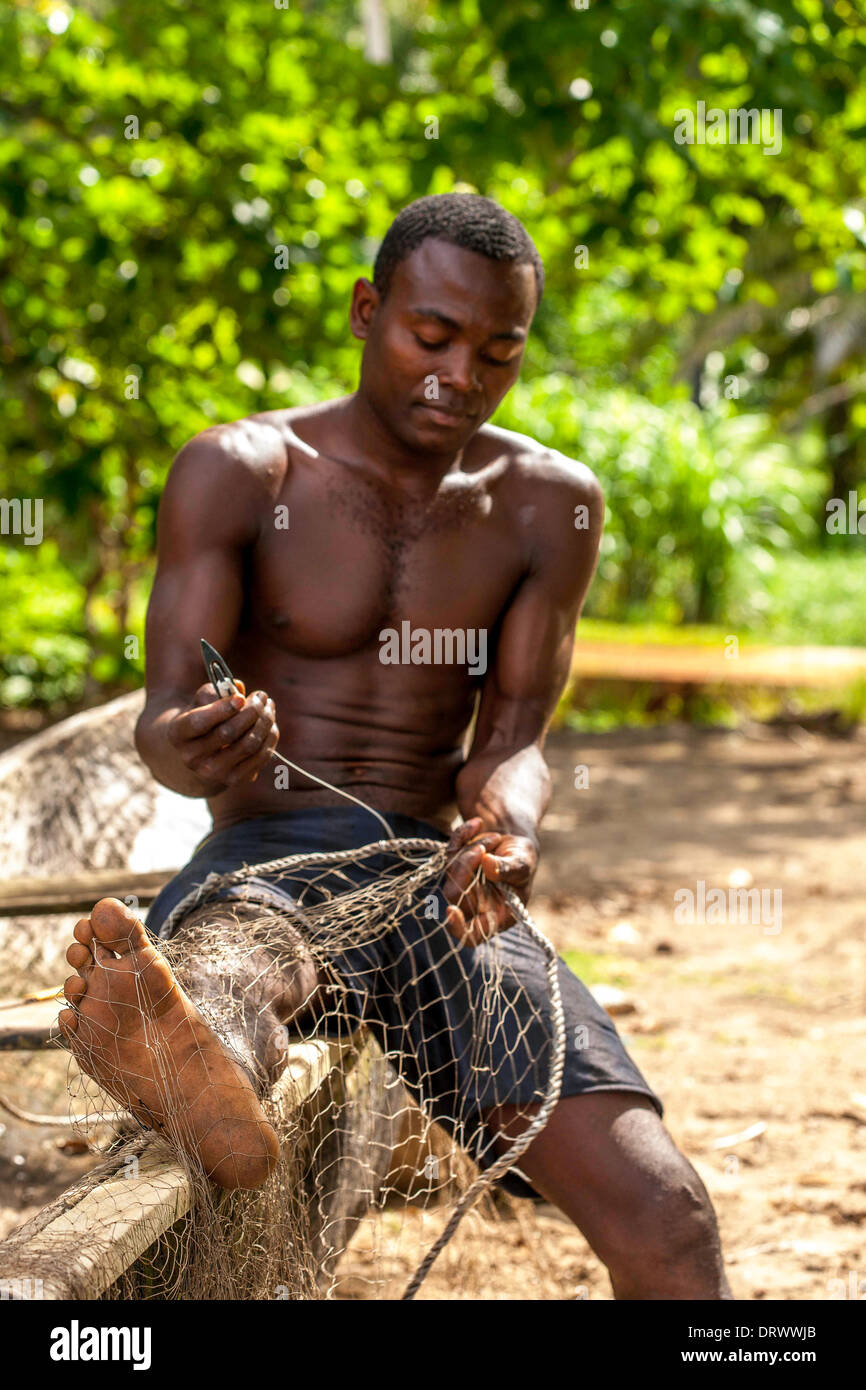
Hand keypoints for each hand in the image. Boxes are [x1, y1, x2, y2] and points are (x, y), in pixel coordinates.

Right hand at [167, 679, 279, 786]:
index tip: (241, 697)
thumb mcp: (201, 701)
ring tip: (269, 706)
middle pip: (229, 733)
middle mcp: (192, 758)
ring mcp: (213, 773)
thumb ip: (216, 691)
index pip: (200, 722)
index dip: (223, 709)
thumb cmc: (203, 717)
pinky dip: (269, 738)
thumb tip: (237, 688)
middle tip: (262, 696)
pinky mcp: (234, 780)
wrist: (201, 751)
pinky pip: (260, 757)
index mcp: (178, 734)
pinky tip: (270, 724)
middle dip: (251, 711)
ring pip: (249, 745)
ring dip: (265, 722)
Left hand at [441, 816, 537, 947]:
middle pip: (455, 895)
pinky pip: (448, 851)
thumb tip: (488, 865)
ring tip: (494, 838)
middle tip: (481, 849)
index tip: (451, 911)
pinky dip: (462, 835)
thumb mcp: (524, 863)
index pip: (471, 935)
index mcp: (496, 916)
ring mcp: (461, 885)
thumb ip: (509, 868)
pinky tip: (477, 825)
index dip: (458, 928)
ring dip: (470, 850)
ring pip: (450, 872)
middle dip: (466, 868)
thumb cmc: (524, 858)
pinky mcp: (453, 865)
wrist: (515, 838)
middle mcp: (475, 905)